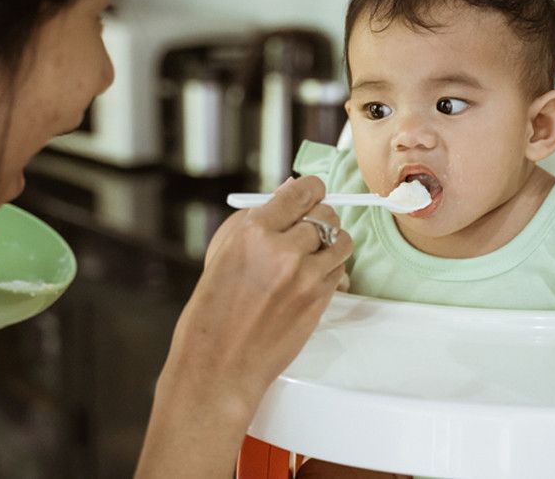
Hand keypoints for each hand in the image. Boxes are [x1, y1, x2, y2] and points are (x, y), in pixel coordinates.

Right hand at [175, 175, 351, 402]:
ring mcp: (306, 277)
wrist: (219, 365)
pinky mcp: (320, 300)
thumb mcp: (222, 253)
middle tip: (308, 229)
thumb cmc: (212, 311)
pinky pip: (340, 270)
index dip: (310, 189)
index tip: (311, 193)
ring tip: (313, 253)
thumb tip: (289, 189)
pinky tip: (312, 277)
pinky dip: (332, 269)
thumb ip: (256, 220)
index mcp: (253, 232)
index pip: (301, 191)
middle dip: (319, 218)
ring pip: (342, 241)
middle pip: (326, 214)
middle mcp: (283, 251)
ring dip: (332, 243)